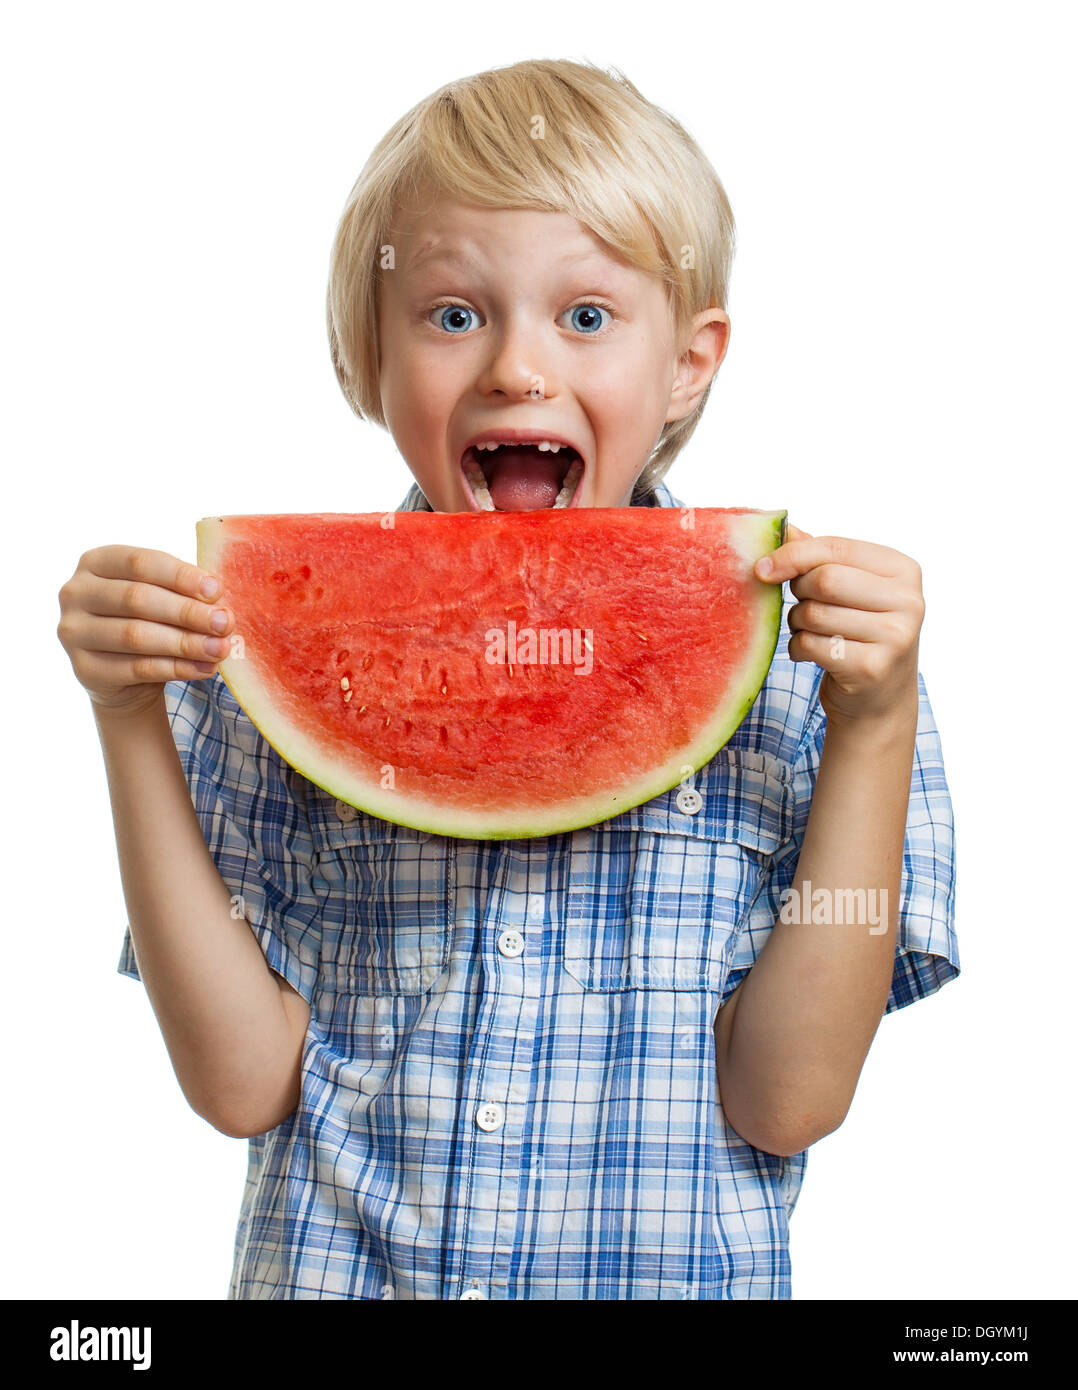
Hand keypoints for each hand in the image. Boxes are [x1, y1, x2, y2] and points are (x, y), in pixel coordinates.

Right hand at [57, 546, 234, 716]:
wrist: (123, 675)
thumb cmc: (148, 621)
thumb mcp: (161, 596)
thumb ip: (184, 592)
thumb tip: (218, 602)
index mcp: (96, 562)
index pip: (140, 562)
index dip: (180, 576)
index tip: (216, 590)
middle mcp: (75, 593)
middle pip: (137, 599)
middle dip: (187, 612)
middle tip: (224, 623)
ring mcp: (73, 632)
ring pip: (136, 636)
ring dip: (185, 643)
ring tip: (220, 648)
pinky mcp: (84, 669)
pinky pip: (137, 668)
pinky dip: (176, 668)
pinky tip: (204, 667)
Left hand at [755, 524, 923, 722]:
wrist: (879, 699)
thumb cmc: (859, 634)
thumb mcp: (850, 590)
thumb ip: (820, 557)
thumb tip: (783, 526)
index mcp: (904, 570)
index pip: (837, 548)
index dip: (793, 554)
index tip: (763, 567)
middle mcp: (909, 601)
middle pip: (824, 579)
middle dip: (798, 593)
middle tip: (800, 606)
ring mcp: (895, 637)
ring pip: (814, 614)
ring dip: (797, 624)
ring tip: (809, 632)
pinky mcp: (872, 668)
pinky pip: (811, 644)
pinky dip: (798, 648)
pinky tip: (810, 653)